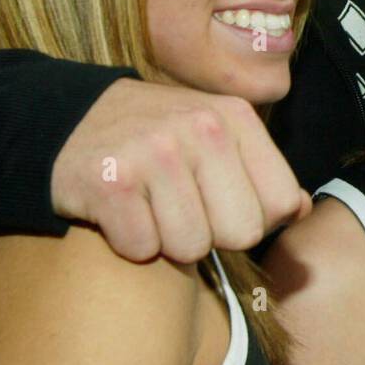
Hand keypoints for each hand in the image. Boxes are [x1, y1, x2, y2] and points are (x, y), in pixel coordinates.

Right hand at [50, 79, 310, 263]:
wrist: (62, 121)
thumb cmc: (151, 139)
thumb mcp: (212, 135)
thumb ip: (259, 172)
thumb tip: (302, 209)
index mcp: (235, 116)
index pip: (280, 202)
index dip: (250, 218)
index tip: (218, 203)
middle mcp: (201, 127)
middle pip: (240, 232)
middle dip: (209, 233)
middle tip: (177, 205)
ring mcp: (156, 152)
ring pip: (190, 247)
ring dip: (164, 240)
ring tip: (146, 204)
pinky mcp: (112, 182)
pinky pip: (142, 248)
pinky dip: (127, 241)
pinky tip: (117, 210)